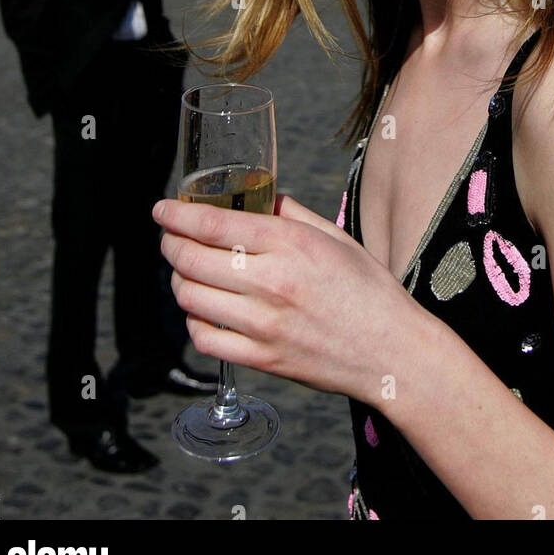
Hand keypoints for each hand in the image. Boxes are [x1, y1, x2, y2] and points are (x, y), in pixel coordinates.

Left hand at [153, 191, 417, 403]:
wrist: (392, 352)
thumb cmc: (369, 290)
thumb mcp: (334, 237)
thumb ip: (291, 213)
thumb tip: (258, 195)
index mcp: (291, 244)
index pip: (213, 224)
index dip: (176, 215)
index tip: (161, 209)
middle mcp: (272, 282)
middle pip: (192, 259)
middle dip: (170, 245)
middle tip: (170, 239)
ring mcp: (264, 325)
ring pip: (191, 298)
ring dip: (178, 281)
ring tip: (186, 272)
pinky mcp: (262, 359)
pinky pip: (205, 339)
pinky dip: (194, 321)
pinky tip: (203, 310)